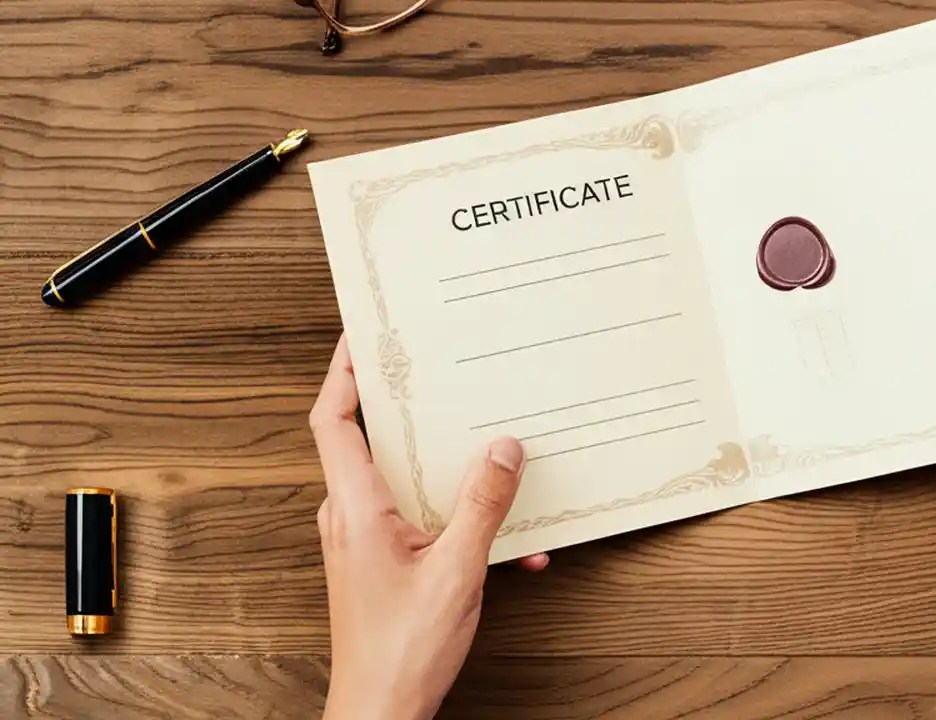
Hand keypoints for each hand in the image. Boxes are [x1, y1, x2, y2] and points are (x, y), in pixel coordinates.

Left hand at [311, 336, 547, 719]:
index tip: (362, 334)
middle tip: (438, 371)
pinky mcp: (382, 561)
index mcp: (356, 509)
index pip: (334, 420)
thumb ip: (482, 506)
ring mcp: (364, 540)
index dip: (342, 372)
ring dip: (450, 471)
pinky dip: (460, 521)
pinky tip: (510, 546)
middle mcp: (351, 517)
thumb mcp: (457, 572)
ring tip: (491, 456)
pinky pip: (422, 519)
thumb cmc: (401, 651)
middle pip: (371, 440)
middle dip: (408, 406)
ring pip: (403, 480)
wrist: (381, 712)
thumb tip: (503, 449)